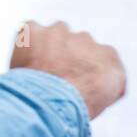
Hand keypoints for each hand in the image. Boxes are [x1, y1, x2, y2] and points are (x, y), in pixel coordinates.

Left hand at [10, 20, 125, 118]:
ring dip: (49, 49)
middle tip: (59, 80)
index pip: (102, 58)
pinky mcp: (34, 30)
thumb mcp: (107, 99)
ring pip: (54, 35)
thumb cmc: (78, 106)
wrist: (51, 104)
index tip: (81, 82)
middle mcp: (86, 39)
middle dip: (68, 58)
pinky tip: (28, 64)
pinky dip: (28, 45)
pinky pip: (30, 32)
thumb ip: (108, 82)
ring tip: (43, 74)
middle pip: (77, 44)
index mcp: (108, 56)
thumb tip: (101, 82)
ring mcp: (59, 32)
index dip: (89, 71)